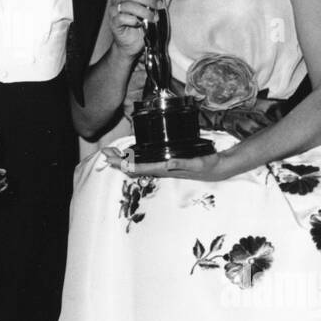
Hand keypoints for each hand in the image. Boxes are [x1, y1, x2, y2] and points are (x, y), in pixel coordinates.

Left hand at [102, 145, 230, 181]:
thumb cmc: (206, 164)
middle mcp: (160, 169)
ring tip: (111, 151)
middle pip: (133, 166)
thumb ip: (183, 163)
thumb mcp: (197, 162)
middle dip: (117, 160)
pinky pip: (144, 162)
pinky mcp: (165, 163)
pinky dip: (133, 157)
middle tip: (104, 151)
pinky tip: (128, 153)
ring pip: (137, 164)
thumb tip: (168, 162)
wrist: (216, 168)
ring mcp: (161, 166)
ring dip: (123, 158)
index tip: (111, 158)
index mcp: (164, 168)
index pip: (138, 167)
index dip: (123, 163)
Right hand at [106, 0, 173, 57]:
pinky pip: (122, 17)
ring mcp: (114, 11)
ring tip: (154, 18)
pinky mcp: (114, 23)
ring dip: (144, 11)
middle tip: (159, 5)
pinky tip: (139, 23)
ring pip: (127, 6)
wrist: (134, 43)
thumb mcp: (158, 3)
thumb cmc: (144, 20)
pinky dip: (133, 20)